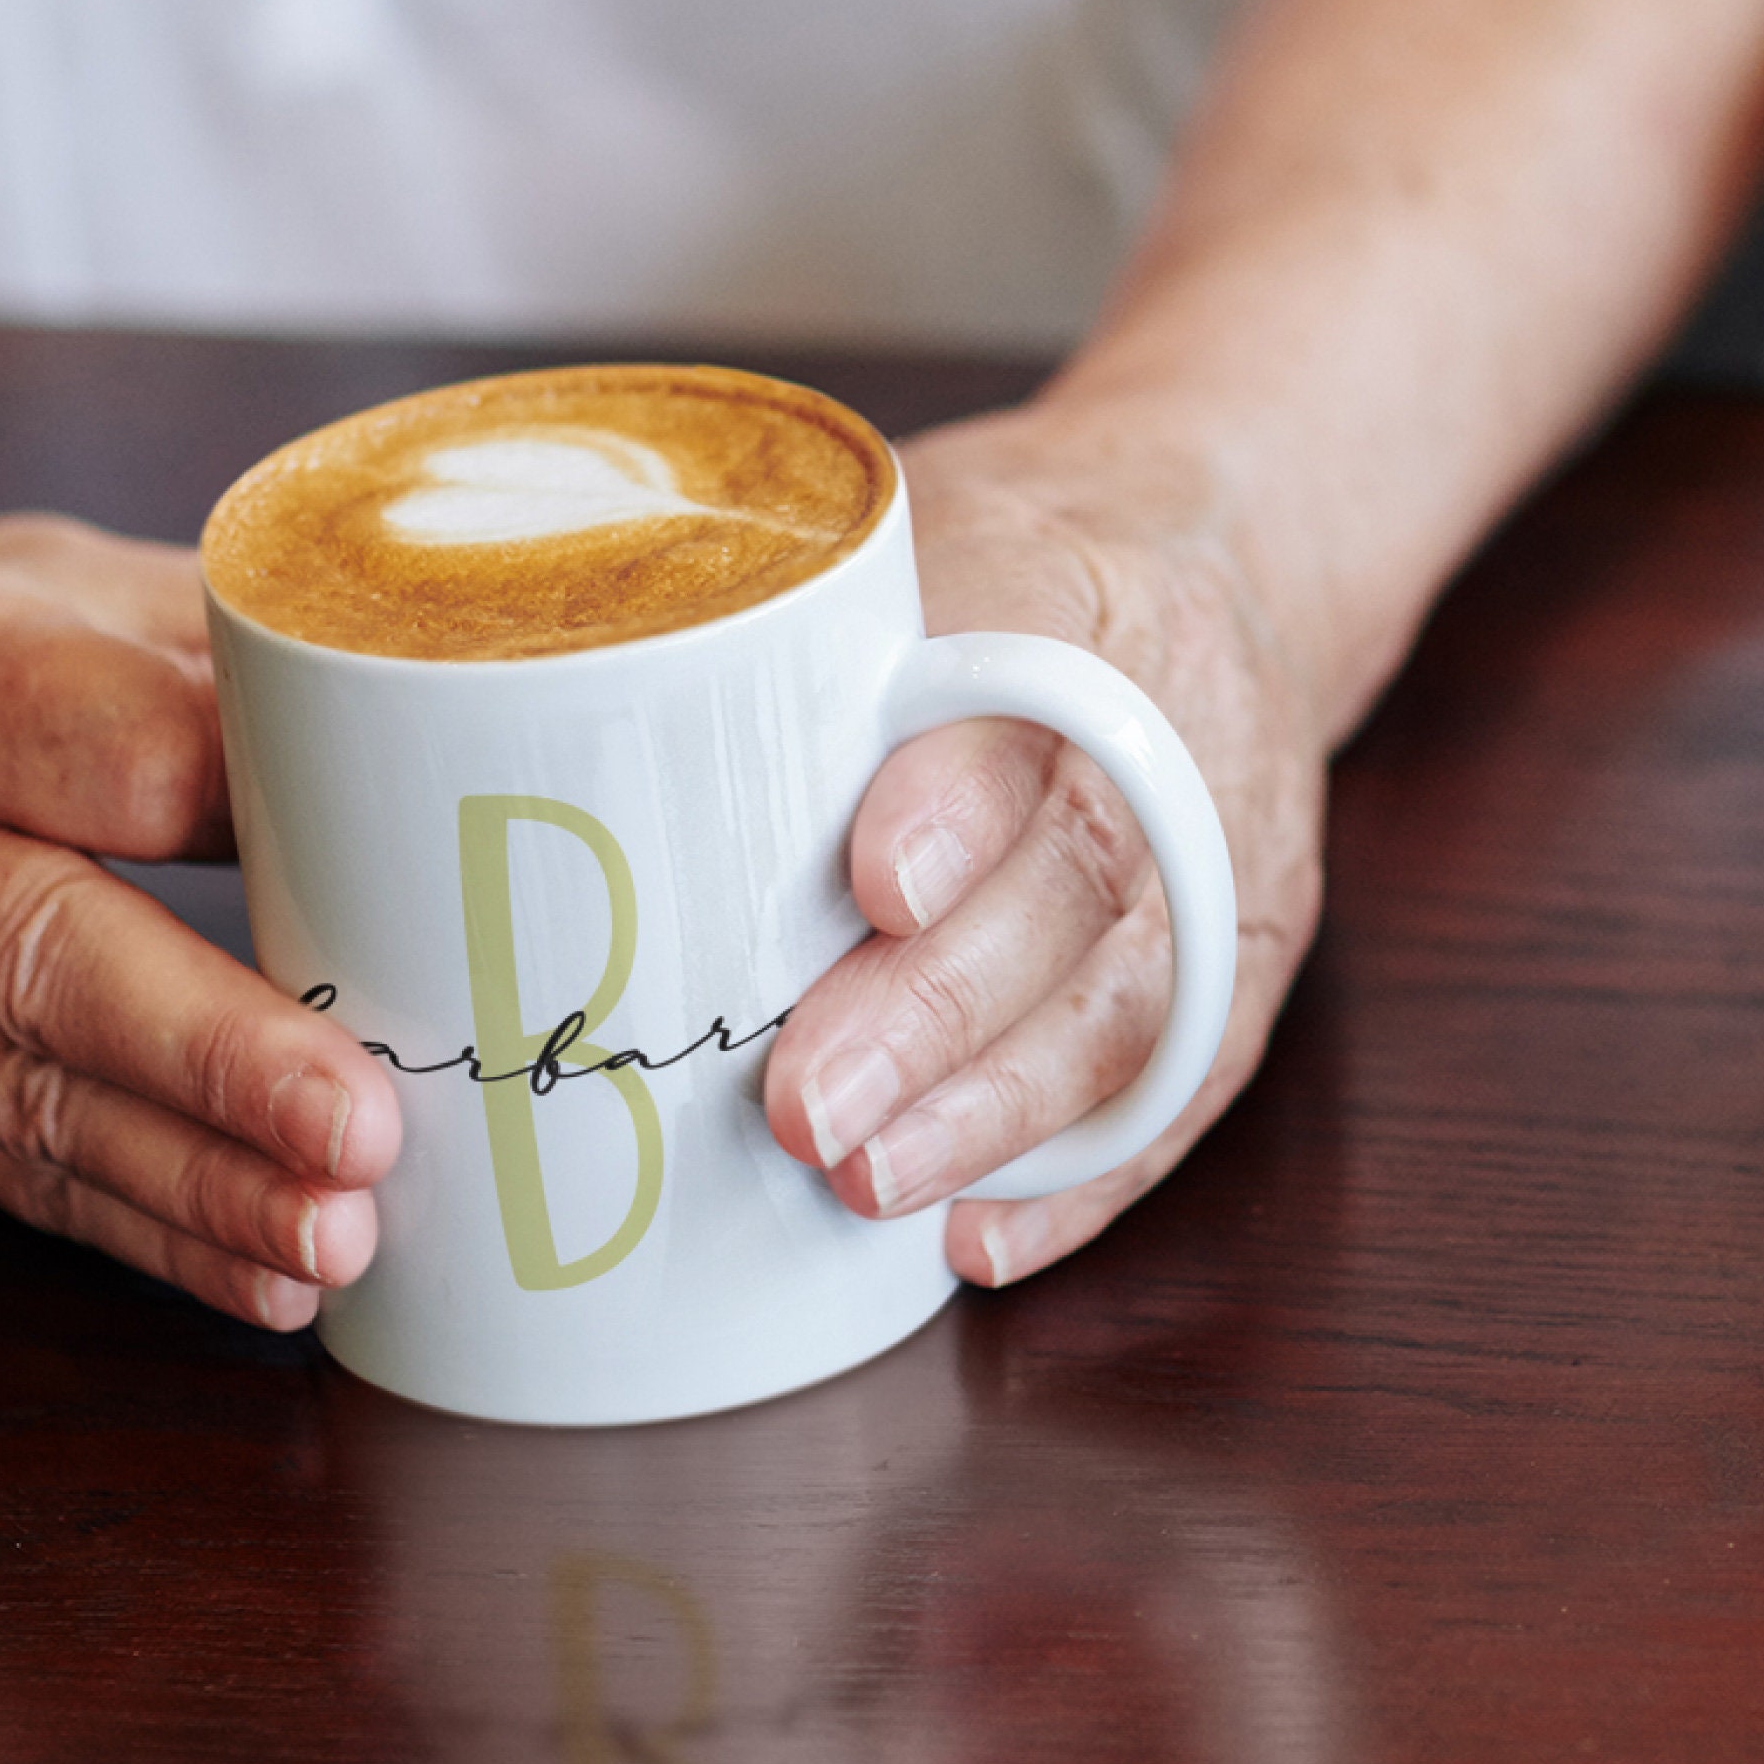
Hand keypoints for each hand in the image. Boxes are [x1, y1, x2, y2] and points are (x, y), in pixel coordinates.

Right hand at [0, 517, 396, 1323]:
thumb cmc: (93, 646)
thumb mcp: (156, 609)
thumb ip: (254, 671)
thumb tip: (436, 735)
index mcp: (2, 679)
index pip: (76, 730)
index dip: (197, 805)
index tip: (352, 863)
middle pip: (47, 968)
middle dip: (211, 1060)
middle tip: (359, 1126)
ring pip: (47, 1103)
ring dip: (203, 1187)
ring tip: (336, 1237)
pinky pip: (50, 1171)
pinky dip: (168, 1236)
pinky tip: (274, 1283)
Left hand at [764, 405, 1321, 1287]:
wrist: (1222, 549)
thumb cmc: (1016, 555)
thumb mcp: (916, 526)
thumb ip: (781, 623)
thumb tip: (516, 735)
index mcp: (1076, 592)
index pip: (1033, 699)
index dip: (958, 803)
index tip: (870, 881)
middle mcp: (1172, 725)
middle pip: (1080, 876)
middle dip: (943, 1005)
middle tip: (807, 1105)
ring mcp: (1228, 847)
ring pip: (1139, 996)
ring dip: (1002, 1109)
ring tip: (871, 1187)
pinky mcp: (1247, 945)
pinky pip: (1184, 1078)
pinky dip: (1088, 1176)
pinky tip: (982, 1237)